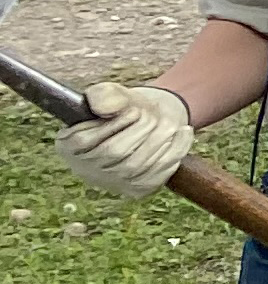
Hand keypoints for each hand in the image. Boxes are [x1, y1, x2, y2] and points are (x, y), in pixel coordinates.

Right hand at [57, 80, 190, 198]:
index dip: (113, 123)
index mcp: (69, 145)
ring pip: (137, 165)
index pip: (85, 140)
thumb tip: (104, 108)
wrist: (149, 120)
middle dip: (141, 130)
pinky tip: (183, 133)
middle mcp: (85, 169)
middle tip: (154, 115)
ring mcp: (111, 183)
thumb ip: (104, 95)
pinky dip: (175, 151)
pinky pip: (157, 174)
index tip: (134, 110)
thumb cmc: (125, 106)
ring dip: (159, 139)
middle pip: (115, 153)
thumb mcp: (111, 93)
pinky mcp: (138, 190)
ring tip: (169, 123)